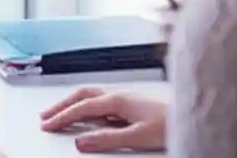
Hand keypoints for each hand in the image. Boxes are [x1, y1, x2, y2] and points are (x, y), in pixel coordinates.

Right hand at [40, 88, 166, 153]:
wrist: (191, 117)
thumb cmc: (170, 125)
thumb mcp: (137, 137)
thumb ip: (107, 139)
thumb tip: (81, 141)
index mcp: (116, 100)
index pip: (81, 107)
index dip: (62, 117)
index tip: (47, 125)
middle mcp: (118, 94)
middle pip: (81, 95)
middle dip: (61, 106)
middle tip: (45, 117)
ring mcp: (124, 97)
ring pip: (90, 95)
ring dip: (71, 103)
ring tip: (59, 113)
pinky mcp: (130, 103)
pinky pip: (99, 99)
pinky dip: (85, 105)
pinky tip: (87, 114)